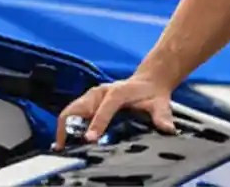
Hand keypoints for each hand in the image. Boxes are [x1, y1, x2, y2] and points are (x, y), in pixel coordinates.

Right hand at [53, 75, 176, 149]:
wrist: (148, 81)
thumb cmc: (151, 93)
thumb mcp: (160, 104)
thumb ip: (162, 116)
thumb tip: (167, 128)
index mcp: (116, 92)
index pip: (103, 110)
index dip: (96, 125)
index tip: (89, 140)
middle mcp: (100, 92)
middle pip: (77, 108)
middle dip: (67, 126)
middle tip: (64, 146)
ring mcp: (92, 96)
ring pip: (71, 111)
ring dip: (64, 127)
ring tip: (62, 146)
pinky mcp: (89, 102)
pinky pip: (73, 114)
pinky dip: (67, 126)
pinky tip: (66, 140)